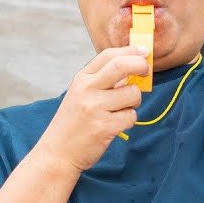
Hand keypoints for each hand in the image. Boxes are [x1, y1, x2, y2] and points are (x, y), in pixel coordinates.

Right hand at [36, 46, 148, 172]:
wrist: (57, 152)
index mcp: (81, 79)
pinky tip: (114, 125)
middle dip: (141, 65)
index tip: (143, 52)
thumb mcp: (80, 95)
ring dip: (133, 102)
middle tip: (146, 71)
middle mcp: (87, 90)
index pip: (108, 55)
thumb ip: (103, 81)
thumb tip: (133, 67)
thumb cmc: (73, 122)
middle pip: (122, 66)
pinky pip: (131, 116)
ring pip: (133, 94)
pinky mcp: (104, 127)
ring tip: (120, 110)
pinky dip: (128, 120)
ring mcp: (95, 108)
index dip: (130, 50)